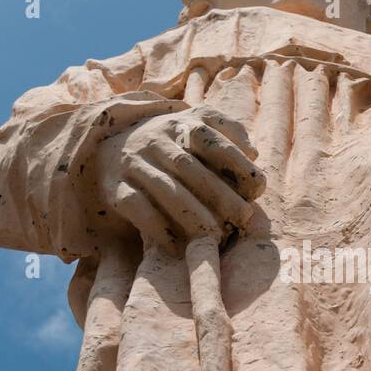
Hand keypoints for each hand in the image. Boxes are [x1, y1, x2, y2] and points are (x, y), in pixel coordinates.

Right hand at [94, 105, 263, 254]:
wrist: (112, 143)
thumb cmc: (171, 140)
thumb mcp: (197, 123)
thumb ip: (228, 132)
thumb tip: (253, 154)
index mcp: (180, 124)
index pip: (210, 138)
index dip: (235, 161)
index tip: (257, 187)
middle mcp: (155, 140)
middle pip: (188, 166)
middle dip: (219, 193)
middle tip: (243, 217)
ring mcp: (133, 164)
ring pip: (163, 188)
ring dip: (191, 214)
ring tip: (215, 237)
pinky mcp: (115, 188)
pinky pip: (136, 208)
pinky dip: (158, 228)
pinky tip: (178, 247)